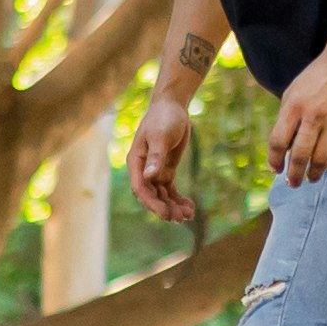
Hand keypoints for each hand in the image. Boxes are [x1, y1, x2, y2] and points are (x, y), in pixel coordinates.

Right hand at [127, 87, 203, 224]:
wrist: (172, 107)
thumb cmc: (163, 118)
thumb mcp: (161, 136)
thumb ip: (156, 157)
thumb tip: (150, 177)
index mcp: (136, 162)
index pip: (140, 188)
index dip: (151, 203)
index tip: (165, 213)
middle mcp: (143, 170)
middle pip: (151, 195)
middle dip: (164, 208)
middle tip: (180, 218)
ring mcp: (155, 171)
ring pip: (162, 195)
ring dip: (173, 206)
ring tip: (188, 216)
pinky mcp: (166, 170)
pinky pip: (170, 190)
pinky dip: (179, 199)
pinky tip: (190, 207)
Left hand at [267, 49, 326, 187]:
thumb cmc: (318, 77)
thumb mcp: (294, 91)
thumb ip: (286, 117)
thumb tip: (281, 149)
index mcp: (294, 105)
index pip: (278, 141)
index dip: (274, 160)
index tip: (276, 169)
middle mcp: (313, 114)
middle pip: (299, 155)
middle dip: (293, 175)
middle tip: (293, 183)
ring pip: (321, 159)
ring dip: (314, 174)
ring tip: (311, 178)